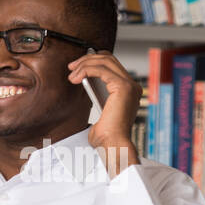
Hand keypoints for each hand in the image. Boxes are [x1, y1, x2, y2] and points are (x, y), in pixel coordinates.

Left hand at [68, 50, 140, 175]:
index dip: (93, 62)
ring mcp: (130, 85)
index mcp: (129, 91)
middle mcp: (133, 86)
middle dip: (87, 60)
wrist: (113, 145)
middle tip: (72, 67)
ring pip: (105, 61)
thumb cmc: (106, 136)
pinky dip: (86, 70)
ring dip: (85, 64)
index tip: (77, 68)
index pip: (112, 66)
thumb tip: (86, 83)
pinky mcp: (123, 87)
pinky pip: (101, 69)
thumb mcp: (100, 112)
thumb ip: (98, 98)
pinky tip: (76, 77)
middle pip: (109, 59)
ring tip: (71, 73)